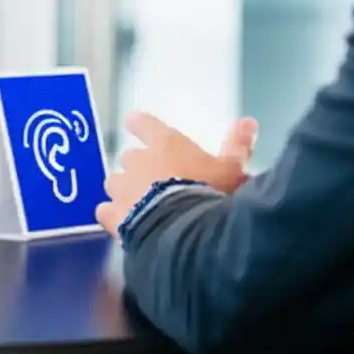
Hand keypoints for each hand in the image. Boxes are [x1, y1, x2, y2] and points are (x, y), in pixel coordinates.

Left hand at [96, 113, 256, 237]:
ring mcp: (122, 188)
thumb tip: (248, 122)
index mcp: (166, 144)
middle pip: (130, 157)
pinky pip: (105, 210)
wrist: (186, 232)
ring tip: (137, 203)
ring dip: (123, 189)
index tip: (132, 121)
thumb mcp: (232, 171)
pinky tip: (120, 223)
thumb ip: (237, 147)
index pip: (146, 125)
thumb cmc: (211, 195)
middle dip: (138, 166)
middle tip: (154, 180)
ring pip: (114, 182)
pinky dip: (111, 214)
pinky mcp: (113, 215)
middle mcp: (138, 161)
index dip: (140, 124)